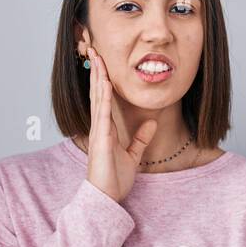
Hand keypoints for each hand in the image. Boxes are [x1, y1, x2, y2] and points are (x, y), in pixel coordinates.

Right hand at [84, 47, 155, 203]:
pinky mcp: (100, 138)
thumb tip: (151, 124)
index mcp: (106, 128)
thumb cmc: (114, 179)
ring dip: (97, 76)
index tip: (103, 61)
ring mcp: (98, 130)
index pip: (104, 98)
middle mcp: (99, 126)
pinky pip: (102, 112)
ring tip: (97, 56)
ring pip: (97, 97)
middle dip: (96, 70)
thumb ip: (140, 139)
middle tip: (94, 49)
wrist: (106, 197)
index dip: (103, 79)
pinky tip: (103, 81)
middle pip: (97, 92)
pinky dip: (102, 95)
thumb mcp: (133, 155)